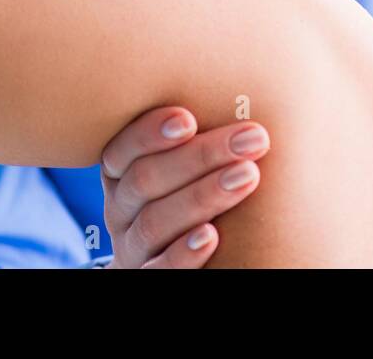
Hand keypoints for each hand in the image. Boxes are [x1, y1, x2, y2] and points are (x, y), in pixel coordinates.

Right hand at [98, 107, 269, 267]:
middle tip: (252, 137)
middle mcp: (120, 209)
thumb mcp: (177, 165)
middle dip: (200, 156)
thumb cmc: (183, 192)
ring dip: (203, 196)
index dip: (150, 133)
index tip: (189, 118)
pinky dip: (184, 252)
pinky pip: (159, 269)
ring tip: (248, 176)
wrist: (165, 260)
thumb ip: (190, 138)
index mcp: (120, 172)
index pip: (123, 148)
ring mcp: (132, 247)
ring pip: (154, 221)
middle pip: (146, 179)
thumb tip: (244, 94)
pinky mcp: (146, 277)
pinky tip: (212, 235)